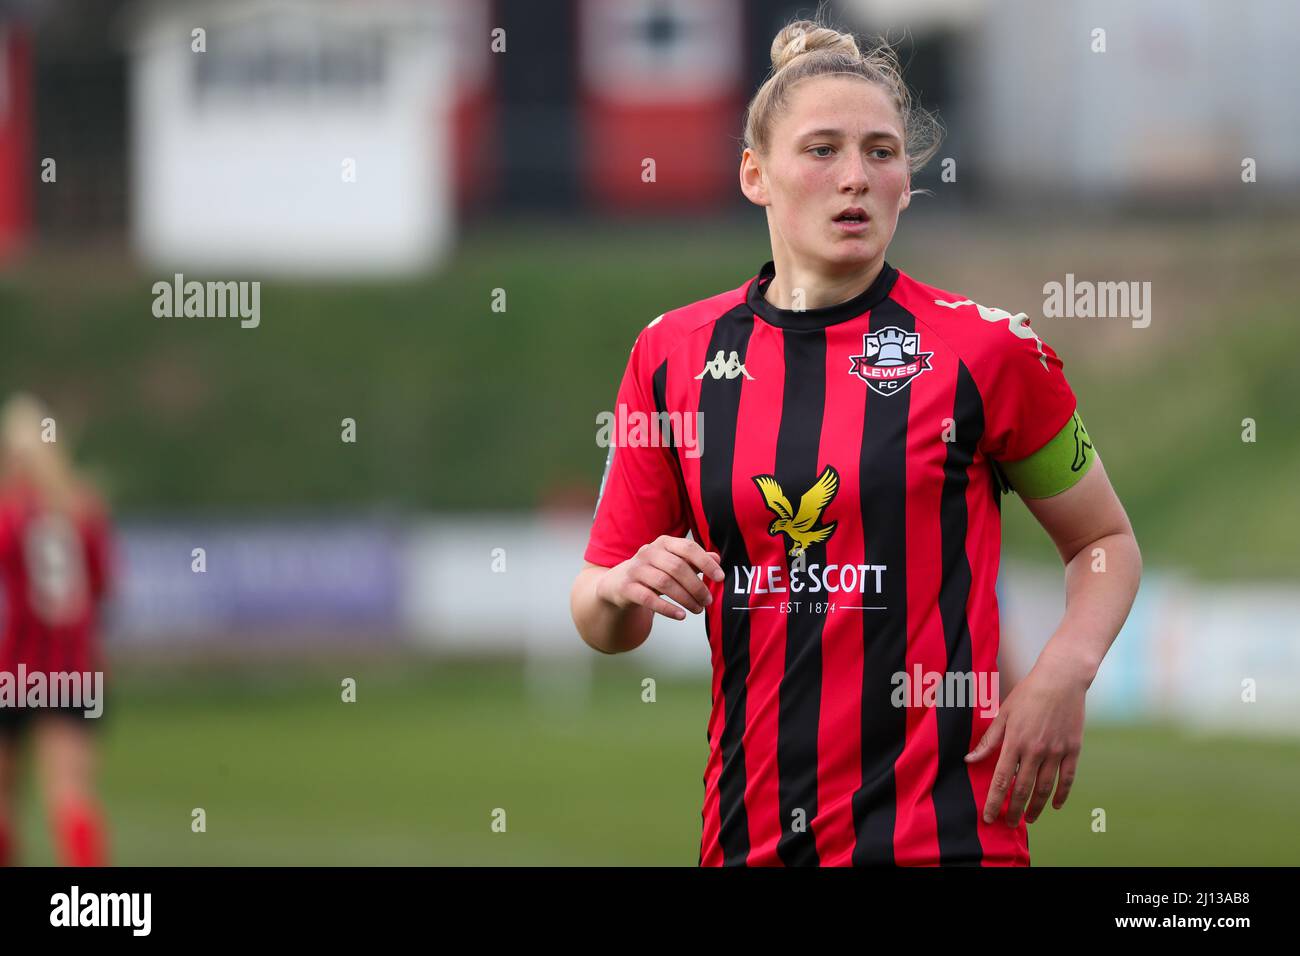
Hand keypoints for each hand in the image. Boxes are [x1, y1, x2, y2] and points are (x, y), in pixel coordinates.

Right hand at [596, 535, 723, 620]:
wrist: (618, 584)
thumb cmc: (652, 572)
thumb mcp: (673, 564)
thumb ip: (694, 561)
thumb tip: (717, 559)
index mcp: (663, 543)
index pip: (688, 548)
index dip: (706, 563)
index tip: (720, 578)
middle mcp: (648, 552)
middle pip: (677, 567)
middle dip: (696, 586)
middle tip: (708, 601)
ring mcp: (635, 569)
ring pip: (664, 583)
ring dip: (685, 598)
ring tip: (698, 609)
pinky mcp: (626, 587)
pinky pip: (648, 598)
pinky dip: (667, 608)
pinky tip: (681, 615)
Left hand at [964, 648, 1088, 826]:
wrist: (1062, 680)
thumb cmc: (1028, 693)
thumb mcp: (1004, 714)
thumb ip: (989, 740)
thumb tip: (970, 759)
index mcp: (1015, 741)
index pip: (1002, 780)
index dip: (995, 801)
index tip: (989, 817)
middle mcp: (1036, 750)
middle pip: (1024, 789)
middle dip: (1014, 810)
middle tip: (1008, 824)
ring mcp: (1057, 751)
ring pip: (1046, 788)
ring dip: (1037, 807)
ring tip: (1029, 819)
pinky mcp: (1073, 750)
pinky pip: (1067, 779)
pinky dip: (1061, 795)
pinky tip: (1055, 805)